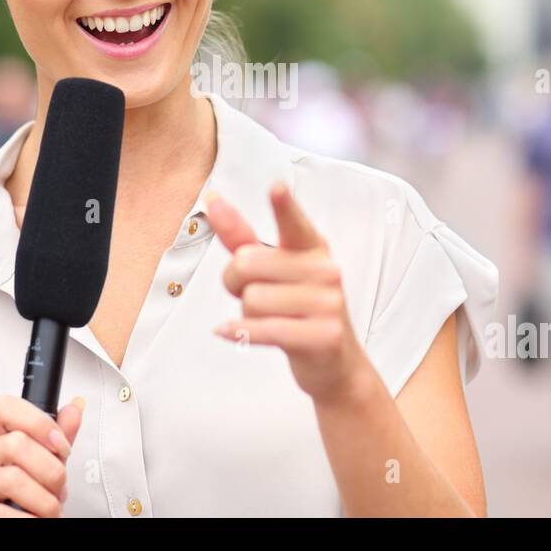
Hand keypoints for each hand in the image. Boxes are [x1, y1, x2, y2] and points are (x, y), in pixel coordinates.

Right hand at [0, 394, 83, 516]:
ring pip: (12, 479)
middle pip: (16, 443)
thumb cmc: (27, 499)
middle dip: (51, 471)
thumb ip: (60, 437)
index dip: (39, 422)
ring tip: (51, 511)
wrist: (11, 528)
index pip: (5, 407)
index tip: (61, 446)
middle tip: (59, 489)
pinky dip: (29, 520)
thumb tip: (75, 408)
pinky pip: (1, 513)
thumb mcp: (46, 465)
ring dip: (44, 502)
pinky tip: (34, 520)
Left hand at [208, 182, 372, 405]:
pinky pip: (265, 329)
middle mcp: (325, 270)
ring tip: (267, 318)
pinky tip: (227, 332)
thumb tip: (213, 200)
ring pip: (251, 300)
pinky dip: (241, 332)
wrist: (336, 363)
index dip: (284, 207)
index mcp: (313, 246)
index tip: (276, 188)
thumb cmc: (298, 307)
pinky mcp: (323, 336)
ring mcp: (328, 303)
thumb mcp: (275, 269)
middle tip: (250, 292)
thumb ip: (242, 236)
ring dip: (246, 314)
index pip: (294, 223)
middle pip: (247, 264)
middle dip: (235, 282)